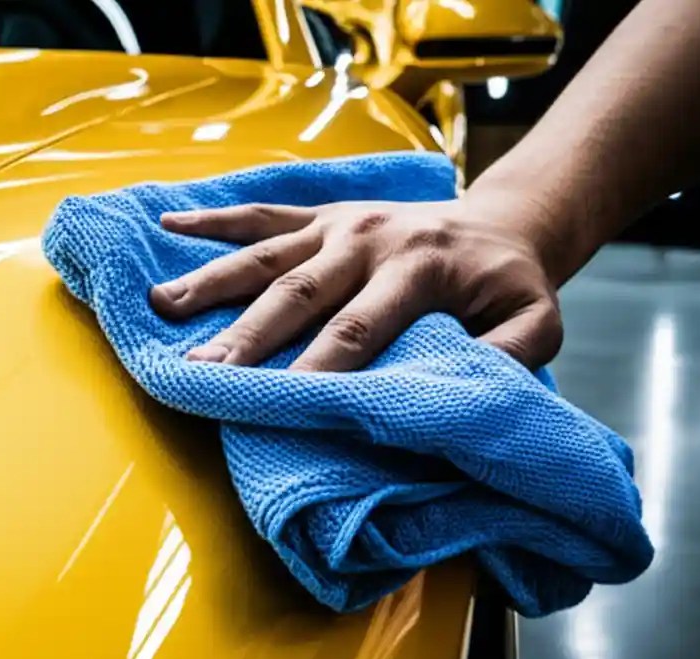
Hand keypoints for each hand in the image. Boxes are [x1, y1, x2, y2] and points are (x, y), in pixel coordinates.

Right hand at [148, 196, 564, 371]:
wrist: (502, 220)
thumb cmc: (509, 284)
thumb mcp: (538, 320)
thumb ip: (511, 353)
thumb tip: (464, 384)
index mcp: (417, 269)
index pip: (357, 328)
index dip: (317, 368)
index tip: (277, 402)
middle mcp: (368, 240)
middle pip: (297, 294)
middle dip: (247, 335)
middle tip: (202, 371)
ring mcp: (339, 223)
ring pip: (267, 255)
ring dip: (212, 281)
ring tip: (162, 305)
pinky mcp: (321, 214)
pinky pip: (263, 215)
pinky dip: (215, 221)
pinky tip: (170, 227)